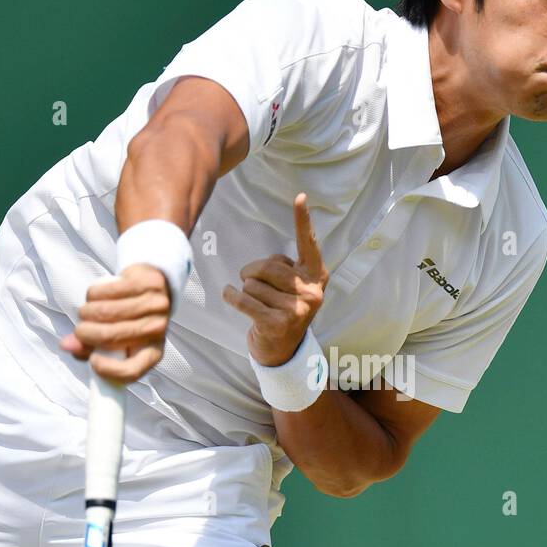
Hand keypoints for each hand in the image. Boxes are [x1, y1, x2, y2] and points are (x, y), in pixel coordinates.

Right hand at [59, 263, 171, 382]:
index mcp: (153, 352)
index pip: (131, 370)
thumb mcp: (113, 340)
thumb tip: (66, 345)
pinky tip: (94, 297)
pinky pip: (108, 291)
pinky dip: (93, 294)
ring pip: (106, 312)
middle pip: (111, 337)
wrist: (154, 287)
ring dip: (87, 312)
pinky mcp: (148, 283)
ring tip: (86, 313)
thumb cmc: (130, 319)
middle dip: (85, 333)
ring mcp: (156, 306)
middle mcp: (158, 330)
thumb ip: (88, 347)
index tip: (93, 360)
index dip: (107, 369)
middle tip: (80, 330)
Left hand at [223, 192, 328, 365]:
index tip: (300, 197)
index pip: (308, 244)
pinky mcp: (278, 324)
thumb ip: (284, 267)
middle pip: (268, 266)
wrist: (282, 350)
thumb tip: (257, 270)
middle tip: (252, 281)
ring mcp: (297, 310)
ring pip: (253, 284)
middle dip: (252, 271)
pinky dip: (231, 297)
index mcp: (316, 276)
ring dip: (245, 289)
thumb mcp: (292, 285)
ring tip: (255, 301)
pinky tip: (230, 296)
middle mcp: (312, 292)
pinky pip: (244, 300)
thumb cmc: (282, 307)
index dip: (303, 221)